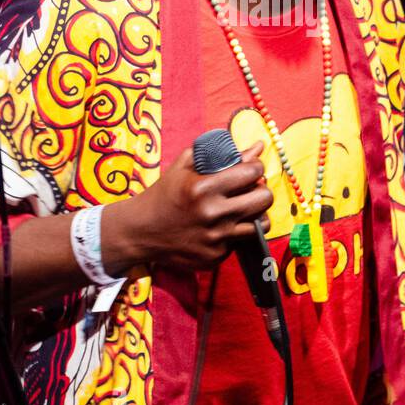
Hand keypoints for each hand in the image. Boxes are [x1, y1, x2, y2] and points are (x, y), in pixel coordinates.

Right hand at [104, 141, 272, 272]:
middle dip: (261, 190)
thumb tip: (257, 146)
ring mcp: (215, 239)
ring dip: (256, 214)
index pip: (253, 172)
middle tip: (251, 189)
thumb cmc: (164, 194)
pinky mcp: (215, 258)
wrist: (139, 232)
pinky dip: (236, 233)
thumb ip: (222, 153)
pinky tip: (221, 226)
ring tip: (244, 209)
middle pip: (264, 199)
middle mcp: (212, 214)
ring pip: (261, 225)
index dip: (256, 168)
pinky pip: (240, 243)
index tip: (251, 169)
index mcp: (204, 187)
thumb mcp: (185, 166)